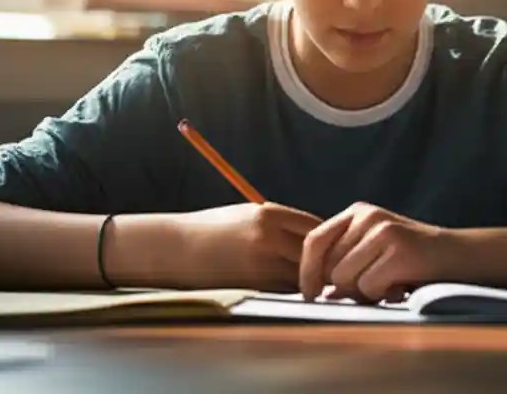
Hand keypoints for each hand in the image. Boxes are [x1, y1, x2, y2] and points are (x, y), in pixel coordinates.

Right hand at [174, 203, 321, 290]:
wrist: (174, 249)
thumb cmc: (212, 229)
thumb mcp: (248, 214)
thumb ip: (280, 224)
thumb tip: (314, 236)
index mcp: (269, 214)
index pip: (316, 226)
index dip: (328, 237)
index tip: (332, 245)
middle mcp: (269, 237)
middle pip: (315, 252)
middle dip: (324, 261)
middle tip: (331, 268)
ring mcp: (260, 264)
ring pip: (302, 275)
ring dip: (311, 279)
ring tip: (316, 282)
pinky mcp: (251, 286)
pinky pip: (283, 290)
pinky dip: (291, 291)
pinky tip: (292, 291)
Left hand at [299, 202, 458, 302]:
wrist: (457, 255)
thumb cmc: (411, 259)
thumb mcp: (374, 250)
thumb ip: (345, 262)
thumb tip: (318, 292)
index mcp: (358, 212)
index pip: (315, 240)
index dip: (307, 271)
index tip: (310, 293)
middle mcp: (368, 216)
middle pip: (328, 265)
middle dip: (341, 287)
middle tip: (369, 288)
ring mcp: (384, 231)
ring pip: (344, 278)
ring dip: (362, 292)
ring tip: (386, 285)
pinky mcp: (398, 249)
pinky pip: (368, 286)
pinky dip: (380, 294)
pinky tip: (398, 286)